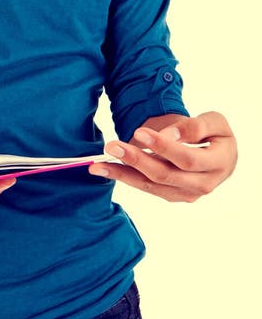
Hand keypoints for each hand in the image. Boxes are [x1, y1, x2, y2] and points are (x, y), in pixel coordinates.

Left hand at [88, 111, 236, 201]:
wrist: (220, 154)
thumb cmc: (216, 134)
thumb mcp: (215, 123)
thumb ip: (195, 127)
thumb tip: (168, 136)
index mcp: (218, 164)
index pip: (187, 158)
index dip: (163, 146)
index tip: (140, 131)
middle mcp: (203, 184)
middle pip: (165, 175)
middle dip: (136, 160)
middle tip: (112, 146)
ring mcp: (187, 193)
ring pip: (151, 185)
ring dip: (123, 174)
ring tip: (97, 165)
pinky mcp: (172, 195)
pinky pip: (146, 187)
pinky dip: (125, 178)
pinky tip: (106, 170)